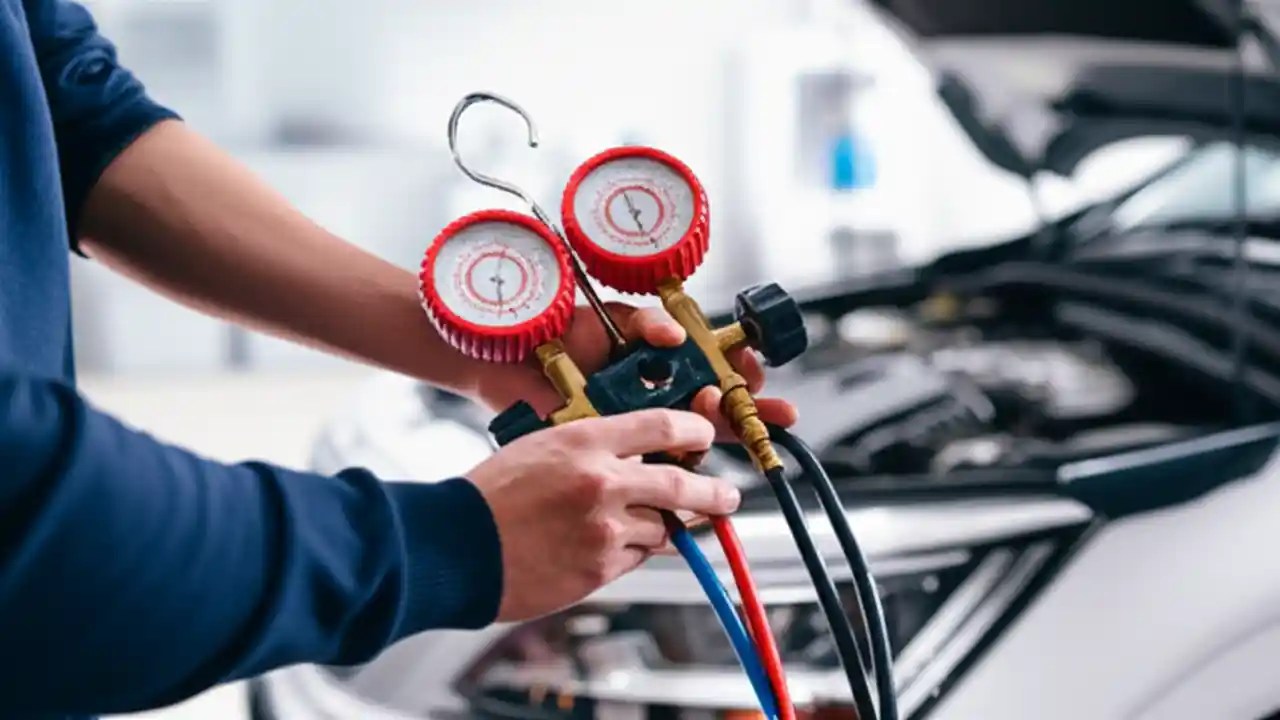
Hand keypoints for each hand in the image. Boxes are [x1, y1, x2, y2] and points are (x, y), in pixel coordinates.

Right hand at [467, 409, 737, 621]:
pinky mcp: (600, 567)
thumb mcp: (543, 447)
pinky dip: (637, 551)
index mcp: (585, 440)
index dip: (694, 430)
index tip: (704, 437)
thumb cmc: (490, 496)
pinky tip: (618, 545)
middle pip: (682, 484)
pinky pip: (639, 556)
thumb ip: (592, 449)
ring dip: (668, 526)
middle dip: (713, 493)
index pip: (662, 425)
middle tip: (726, 496)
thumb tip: (637, 458)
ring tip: (664, 525)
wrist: (456, 546)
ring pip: (664, 527)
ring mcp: (604, 528)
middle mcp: (602, 481)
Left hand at [471, 303, 798, 440]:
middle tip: (775, 413)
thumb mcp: (608, 317)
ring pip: (688, 440)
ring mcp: (633, 425)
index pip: (715, 368)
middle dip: (749, 411)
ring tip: (722, 416)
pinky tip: (688, 457)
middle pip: (715, 410)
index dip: (740, 373)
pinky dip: (671, 465)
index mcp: (660, 361)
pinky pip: (646, 464)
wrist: (503, 354)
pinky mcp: (610, 449)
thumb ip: (645, 323)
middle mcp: (654, 395)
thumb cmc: (554, 330)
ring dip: (715, 430)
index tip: (754, 373)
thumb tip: (675, 336)